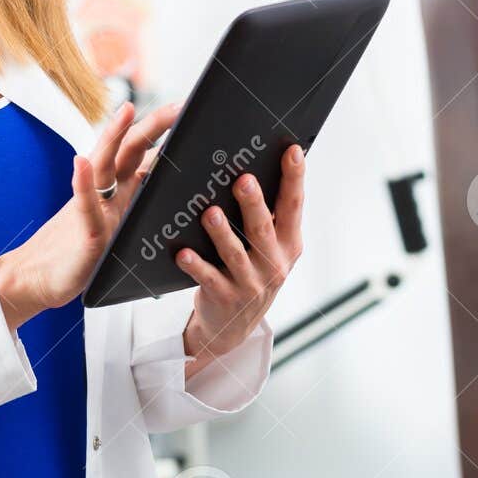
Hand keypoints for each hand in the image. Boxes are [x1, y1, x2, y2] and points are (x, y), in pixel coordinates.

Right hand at [0, 100, 178, 328]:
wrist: (36, 278)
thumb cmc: (78, 253)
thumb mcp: (116, 225)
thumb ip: (136, 204)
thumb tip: (170, 187)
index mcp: (116, 190)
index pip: (142, 153)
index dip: (165, 133)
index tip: (187, 111)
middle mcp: (105, 192)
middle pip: (129, 149)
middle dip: (153, 124)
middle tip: (179, 104)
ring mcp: (93, 208)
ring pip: (104, 165)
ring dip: (114, 135)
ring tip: (127, 109)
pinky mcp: (85, 232)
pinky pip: (84, 205)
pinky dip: (82, 183)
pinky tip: (80, 163)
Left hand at [174, 143, 304, 378]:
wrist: (233, 326)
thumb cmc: (249, 271)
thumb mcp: (268, 248)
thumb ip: (268, 215)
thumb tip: (253, 165)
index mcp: (288, 243)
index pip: (294, 205)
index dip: (295, 178)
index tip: (292, 151)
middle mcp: (274, 263)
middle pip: (263, 228)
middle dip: (253, 203)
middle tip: (243, 180)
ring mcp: (251, 283)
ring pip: (235, 254)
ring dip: (221, 233)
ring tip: (209, 214)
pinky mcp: (226, 298)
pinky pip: (208, 278)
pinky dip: (195, 265)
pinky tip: (183, 253)